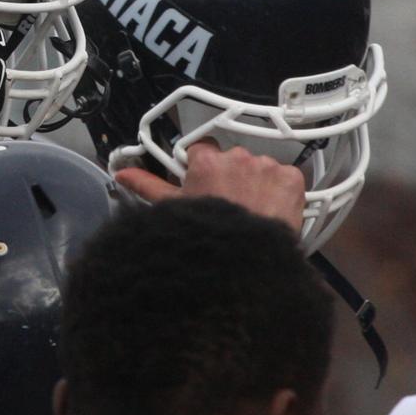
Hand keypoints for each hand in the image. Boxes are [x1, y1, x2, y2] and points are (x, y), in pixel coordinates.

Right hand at [116, 140, 306, 235]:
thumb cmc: (207, 239)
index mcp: (207, 161)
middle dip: (232, 178)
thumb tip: (123, 173)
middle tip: (229, 207)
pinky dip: (281, 193)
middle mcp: (237, 157)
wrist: (248, 265)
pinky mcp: (292, 179)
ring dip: (257, 185)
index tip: (206, 185)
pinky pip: (286, 178)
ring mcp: (267, 166)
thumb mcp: (174, 212)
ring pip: (260, 169)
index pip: (202, 149)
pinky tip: (272, 213)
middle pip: (233, 160)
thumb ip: (148, 186)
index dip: (203, 168)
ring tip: (251, 214)